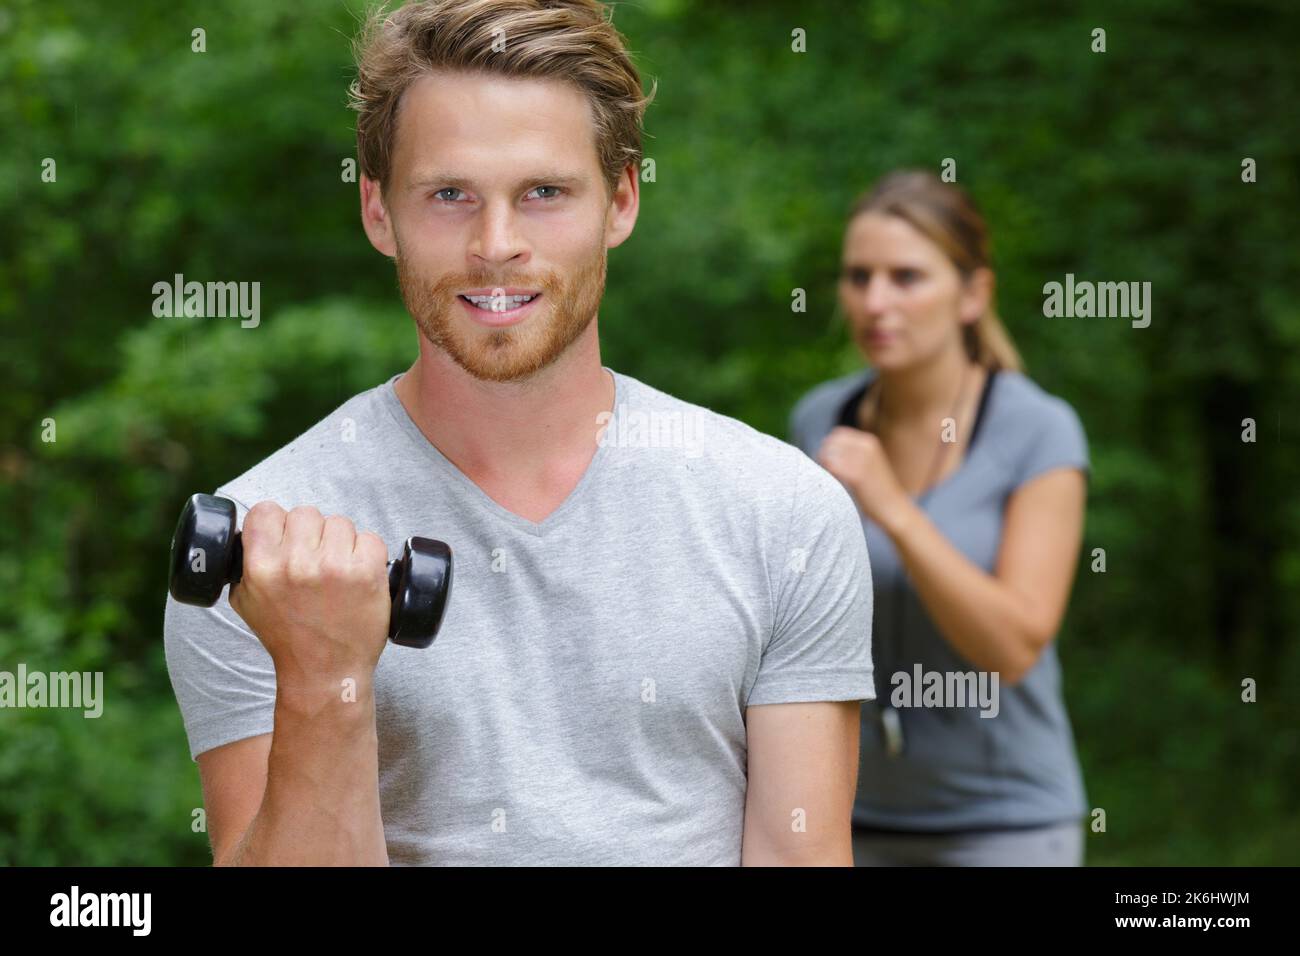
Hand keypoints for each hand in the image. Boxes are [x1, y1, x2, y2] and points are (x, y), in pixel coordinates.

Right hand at [229, 502, 392, 690]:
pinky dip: (367, 552)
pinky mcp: (368, 572)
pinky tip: (357, 574)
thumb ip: (245, 564)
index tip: (285, 536)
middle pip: (306, 513)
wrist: (325, 671)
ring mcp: (334, 566)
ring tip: (336, 571)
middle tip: (314, 560)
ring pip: (339, 522)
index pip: (265, 511)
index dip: (277, 521)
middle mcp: (296, 563)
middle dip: (311, 533)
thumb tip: (249, 532)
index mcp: (262, 567)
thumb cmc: (287, 637)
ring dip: (340, 542)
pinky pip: (370, 538)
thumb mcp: (246, 601)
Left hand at [815, 426, 914, 534]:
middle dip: (824, 455)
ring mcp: (862, 460)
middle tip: (826, 471)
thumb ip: (852, 454)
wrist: (894, 509)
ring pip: (828, 455)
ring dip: (825, 466)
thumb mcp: (869, 463)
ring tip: (832, 479)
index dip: (828, 447)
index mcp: (868, 442)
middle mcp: (865, 447)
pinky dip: (828, 475)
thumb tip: (825, 450)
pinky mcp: (857, 475)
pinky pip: (832, 468)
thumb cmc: (878, 490)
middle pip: (830, 444)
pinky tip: (835, 485)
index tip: (827, 461)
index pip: (837, 434)